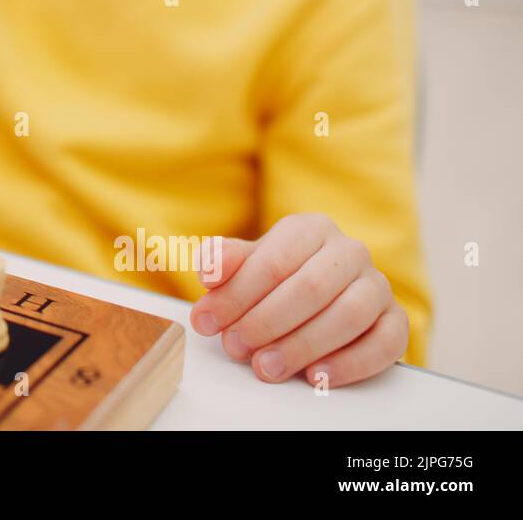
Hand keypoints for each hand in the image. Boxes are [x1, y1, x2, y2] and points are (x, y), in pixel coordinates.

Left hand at [189, 214, 408, 387]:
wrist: (322, 289)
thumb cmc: (278, 276)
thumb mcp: (245, 262)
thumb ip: (222, 262)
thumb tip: (208, 271)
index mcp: (311, 229)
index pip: (274, 261)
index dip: (237, 294)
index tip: (208, 320)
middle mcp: (349, 252)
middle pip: (311, 288)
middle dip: (266, 322)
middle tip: (236, 347)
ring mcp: (377, 285)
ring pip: (349, 316)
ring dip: (303, 346)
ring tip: (267, 366)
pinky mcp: (395, 320)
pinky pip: (385, 343)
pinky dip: (350, 364)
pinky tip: (316, 375)